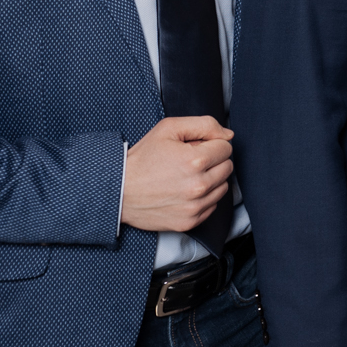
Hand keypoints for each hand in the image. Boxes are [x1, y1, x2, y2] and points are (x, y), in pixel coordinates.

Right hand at [120, 116, 233, 232]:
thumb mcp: (169, 129)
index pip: (226, 148)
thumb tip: (228, 135)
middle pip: (227, 167)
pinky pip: (212, 206)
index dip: (211, 144)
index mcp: (196, 161)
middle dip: (213, 161)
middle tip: (190, 162)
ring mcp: (194, 206)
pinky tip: (185, 192)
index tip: (195, 148)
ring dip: (210, 180)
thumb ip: (204, 125)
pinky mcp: (189, 222)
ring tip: (187, 177)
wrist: (118, 191)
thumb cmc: (142, 159)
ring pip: (222, 187)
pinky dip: (203, 198)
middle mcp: (198, 186)